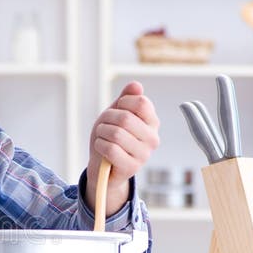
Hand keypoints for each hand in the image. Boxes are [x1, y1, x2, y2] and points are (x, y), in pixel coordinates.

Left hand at [86, 81, 159, 215]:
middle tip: (103, 126)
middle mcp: (152, 138)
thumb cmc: (109, 138)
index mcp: (152, 123)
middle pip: (125, 118)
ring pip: (116, 133)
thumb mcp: (116, 114)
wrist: (103, 167)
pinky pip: (110, 149)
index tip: (115, 110)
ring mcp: (144, 154)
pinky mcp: (132, 167)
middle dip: (106, 119)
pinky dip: (99, 145)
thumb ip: (126, 99)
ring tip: (102, 138)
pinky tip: (101, 149)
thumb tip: (136, 85)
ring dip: (101, 133)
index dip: (122, 103)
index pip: (141, 103)